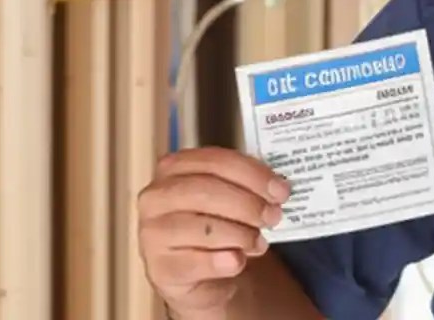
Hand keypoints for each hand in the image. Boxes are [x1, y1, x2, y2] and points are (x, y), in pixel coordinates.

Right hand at [137, 147, 290, 316]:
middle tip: (274, 216)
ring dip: (241, 235)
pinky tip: (238, 260)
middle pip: (208, 192)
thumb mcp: (228, 196)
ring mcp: (152, 233)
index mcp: (174, 168)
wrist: (198, 272)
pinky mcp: (160, 268)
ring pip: (204, 228)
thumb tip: (278, 189)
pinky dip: (224, 262)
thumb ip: (247, 185)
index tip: (280, 190)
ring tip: (258, 242)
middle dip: (249, 205)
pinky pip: (197, 262)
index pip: (217, 162)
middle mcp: (156, 197)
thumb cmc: (214, 222)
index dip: (253, 175)